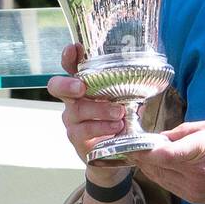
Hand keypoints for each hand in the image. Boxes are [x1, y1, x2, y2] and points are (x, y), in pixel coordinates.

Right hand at [46, 44, 130, 172]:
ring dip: (99, 110)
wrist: (115, 155)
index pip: (71, 67)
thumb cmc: (118, 121)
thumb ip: (130, 89)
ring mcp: (72, 122)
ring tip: (119, 113)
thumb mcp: (125, 101)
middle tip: (82, 87)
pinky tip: (117, 127)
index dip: (69, 57)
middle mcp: (73, 101)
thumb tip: (147, 75)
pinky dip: (102, 128)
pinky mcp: (77, 140)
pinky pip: (84, 132)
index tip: (74, 48)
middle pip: (57, 87)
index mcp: (83, 86)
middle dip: (68, 84)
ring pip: (77, 111)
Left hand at [128, 118, 204, 203]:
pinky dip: (162, 177)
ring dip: (149, 169)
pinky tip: (160, 169)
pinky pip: (171, 187)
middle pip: (156, 168)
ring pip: (160, 179)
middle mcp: (193, 173)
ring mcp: (193, 189)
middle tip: (133, 149)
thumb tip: (162, 137)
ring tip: (142, 158)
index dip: (143, 151)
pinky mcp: (195, 199)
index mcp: (199, 151)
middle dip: (142, 159)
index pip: (162, 155)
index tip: (132, 145)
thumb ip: (184, 131)